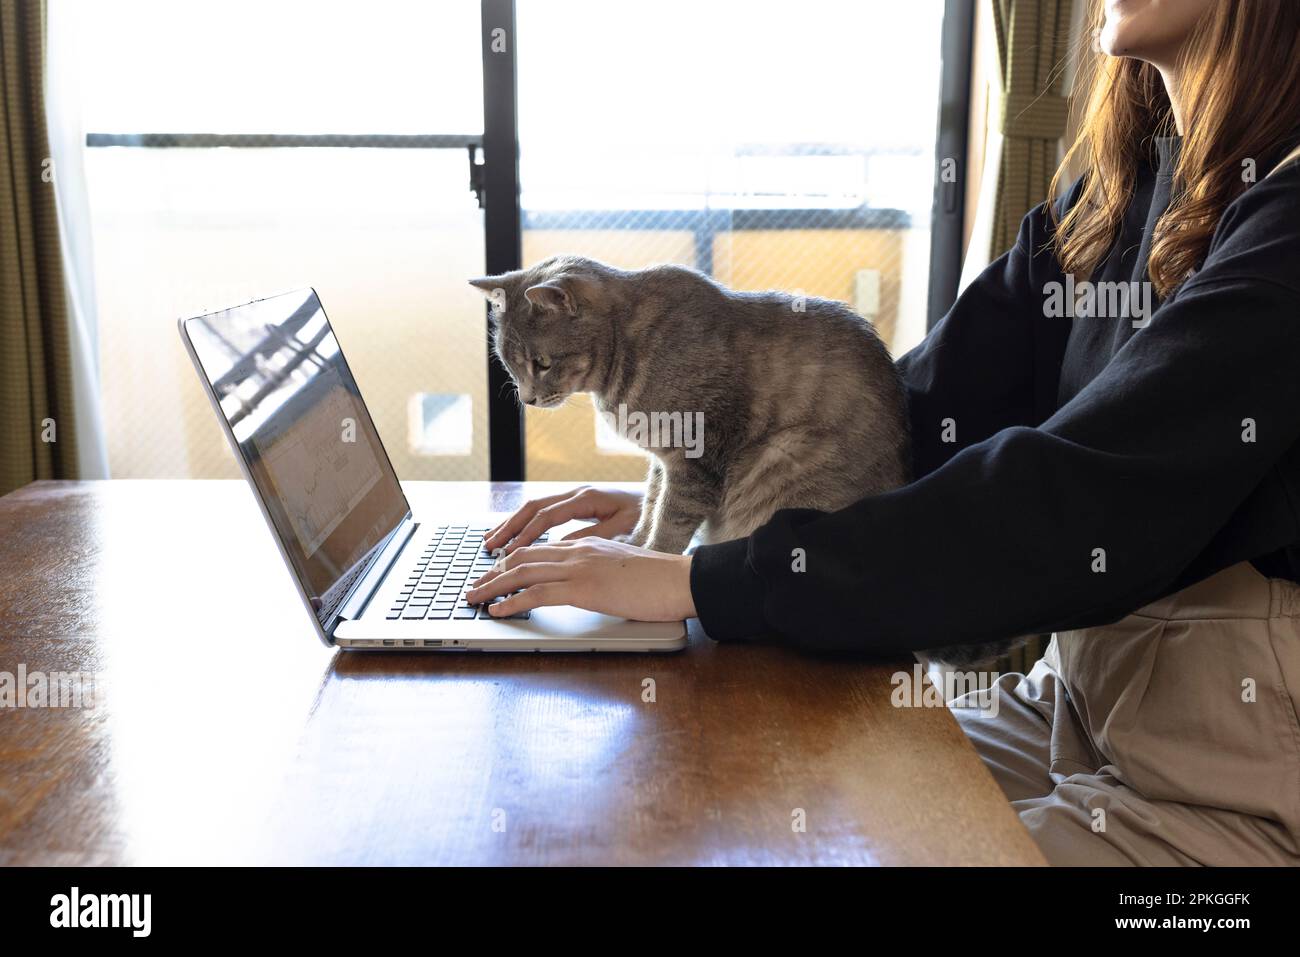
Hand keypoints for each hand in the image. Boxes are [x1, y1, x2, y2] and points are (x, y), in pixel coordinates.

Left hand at [465, 537, 696, 620]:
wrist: (682, 580)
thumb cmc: (661, 580)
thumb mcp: (624, 570)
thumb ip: (602, 572)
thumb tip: (590, 586)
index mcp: (588, 544)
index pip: (539, 548)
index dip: (511, 560)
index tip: (494, 573)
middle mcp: (578, 550)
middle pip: (522, 557)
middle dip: (492, 573)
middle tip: (474, 587)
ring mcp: (580, 567)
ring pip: (522, 572)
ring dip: (492, 587)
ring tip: (474, 599)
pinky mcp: (584, 588)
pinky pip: (537, 593)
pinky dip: (511, 602)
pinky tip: (498, 611)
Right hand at [484, 486, 642, 554]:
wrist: (669, 505)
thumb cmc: (651, 518)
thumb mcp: (626, 530)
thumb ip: (594, 538)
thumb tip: (561, 546)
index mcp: (588, 498)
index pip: (546, 516)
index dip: (526, 535)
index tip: (509, 553)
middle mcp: (579, 494)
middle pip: (533, 508)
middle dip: (509, 527)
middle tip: (488, 547)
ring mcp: (578, 498)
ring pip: (535, 508)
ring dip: (513, 525)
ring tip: (491, 541)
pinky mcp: (580, 505)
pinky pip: (545, 513)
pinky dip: (527, 525)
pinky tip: (517, 537)